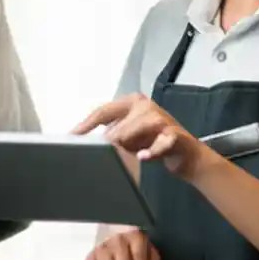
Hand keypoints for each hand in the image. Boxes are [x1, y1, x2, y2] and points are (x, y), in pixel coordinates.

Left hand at [72, 94, 210, 178]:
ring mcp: (161, 119)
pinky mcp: (174, 135)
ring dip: (126, 148)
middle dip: (108, 144)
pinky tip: (143, 157)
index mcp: (132, 102)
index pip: (102, 111)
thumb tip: (86, 141)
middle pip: (115, 127)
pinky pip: (159, 144)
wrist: (187, 154)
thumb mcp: (129, 135)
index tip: (71, 137)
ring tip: (127, 157)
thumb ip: (112, 133)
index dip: (85, 126)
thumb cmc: (153, 142)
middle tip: (100, 157)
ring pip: (132, 133)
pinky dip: (150, 151)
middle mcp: (145, 106)